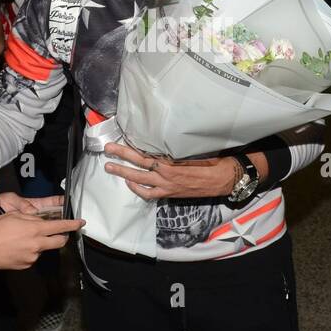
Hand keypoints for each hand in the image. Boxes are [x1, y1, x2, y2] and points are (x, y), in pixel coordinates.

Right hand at [0, 211, 81, 270]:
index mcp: (35, 229)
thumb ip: (32, 218)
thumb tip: (42, 222)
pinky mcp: (25, 265)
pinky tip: (16, 248)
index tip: (81, 223)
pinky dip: (29, 252)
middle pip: (59, 242)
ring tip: (21, 240)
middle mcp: (36, 245)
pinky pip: (32, 257)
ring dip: (39, 244)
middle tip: (57, 233)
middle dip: (61, 237)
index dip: (73, 225)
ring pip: (43, 249)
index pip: (60, 227)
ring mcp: (31, 257)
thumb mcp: (15, 215)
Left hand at [103, 142, 233, 199]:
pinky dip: (137, 189)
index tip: (117, 141)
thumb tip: (161, 137)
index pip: (145, 153)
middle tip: (107, 149)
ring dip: (123, 173)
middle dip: (120, 156)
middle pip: (138, 164)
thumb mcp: (192, 149)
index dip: (129, 148)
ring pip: (139, 180)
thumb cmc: (211, 159)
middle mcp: (166, 172)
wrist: (223, 178)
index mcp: (171, 159)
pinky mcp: (170, 193)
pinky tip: (129, 183)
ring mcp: (166, 185)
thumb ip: (174, 146)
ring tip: (109, 167)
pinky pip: (149, 193)